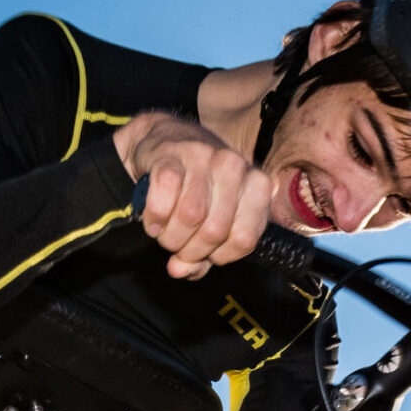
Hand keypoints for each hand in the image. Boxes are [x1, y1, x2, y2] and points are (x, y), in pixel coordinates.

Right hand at [115, 113, 272, 280]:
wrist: (165, 140)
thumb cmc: (197, 187)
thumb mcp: (213, 219)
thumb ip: (204, 255)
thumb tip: (181, 270)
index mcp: (257, 185)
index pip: (245, 239)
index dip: (221, 256)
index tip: (207, 253)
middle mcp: (235, 167)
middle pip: (215, 231)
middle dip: (190, 250)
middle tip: (178, 244)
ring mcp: (204, 157)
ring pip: (190, 216)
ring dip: (170, 236)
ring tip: (164, 233)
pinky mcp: (171, 154)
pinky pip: (164, 198)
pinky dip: (155, 217)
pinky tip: (153, 220)